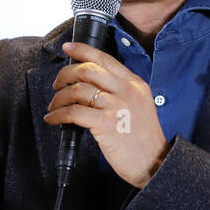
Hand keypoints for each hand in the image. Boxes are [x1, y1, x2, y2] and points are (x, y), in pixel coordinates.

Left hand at [42, 41, 170, 188]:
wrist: (155, 162)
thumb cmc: (143, 139)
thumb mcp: (139, 105)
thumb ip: (120, 91)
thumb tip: (89, 83)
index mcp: (135, 84)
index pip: (105, 58)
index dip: (83, 50)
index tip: (68, 47)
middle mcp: (127, 91)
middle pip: (88, 70)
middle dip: (65, 75)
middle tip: (57, 85)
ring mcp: (118, 106)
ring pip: (78, 90)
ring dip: (59, 98)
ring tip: (54, 107)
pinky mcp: (107, 124)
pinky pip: (74, 113)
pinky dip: (58, 115)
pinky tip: (53, 119)